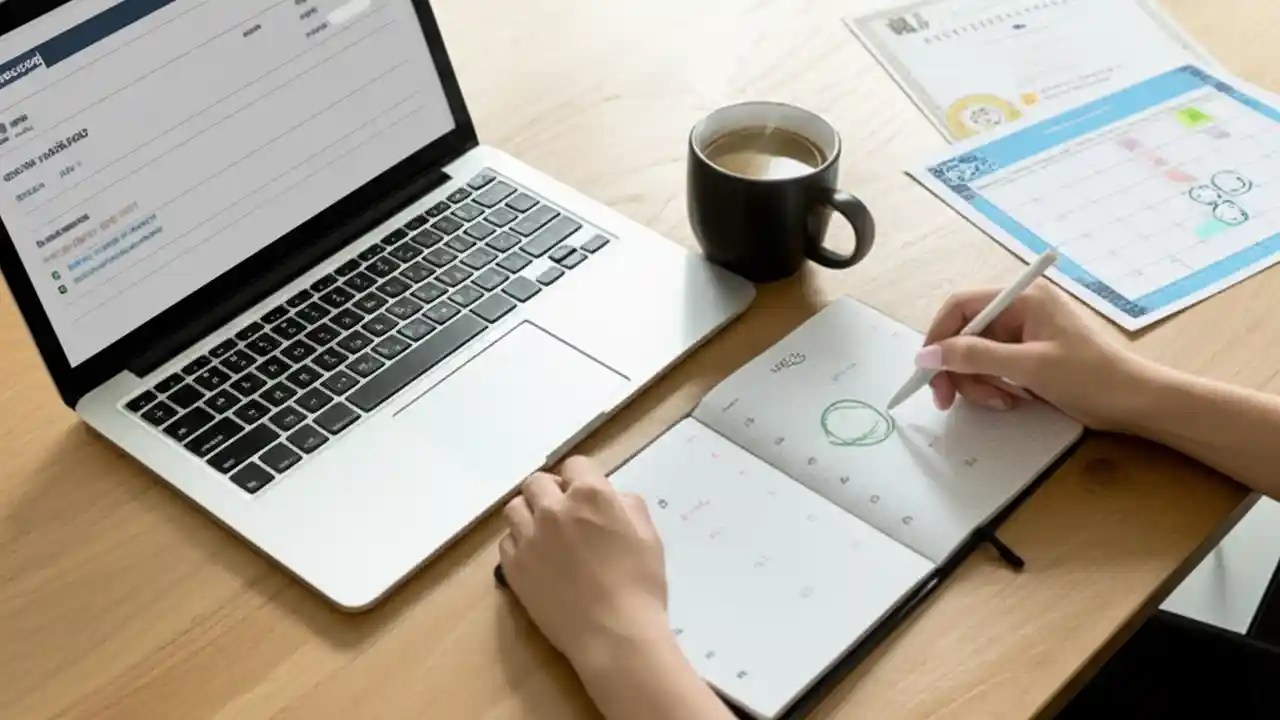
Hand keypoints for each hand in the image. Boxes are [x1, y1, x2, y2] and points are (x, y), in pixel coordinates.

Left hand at [499, 456, 670, 670]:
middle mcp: (553, 510)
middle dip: (551, 491)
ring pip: (515, 508)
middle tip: (564, 513)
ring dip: (530, 514)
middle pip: (537, 482)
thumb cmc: (639, 584)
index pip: (575, 464)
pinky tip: (536, 558)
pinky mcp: (514, 567)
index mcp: (589, 495)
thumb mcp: (648, 534)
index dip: (583, 478)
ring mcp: (529, 538)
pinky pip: (506, 541)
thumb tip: (610, 497)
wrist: (614, 634)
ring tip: (544, 533)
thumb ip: (626, 504)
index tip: (586, 495)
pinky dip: (519, 543)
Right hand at [917, 281, 1144, 429]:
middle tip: (947, 400)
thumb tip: (927, 355)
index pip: (961, 306)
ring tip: (1000, 402)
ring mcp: (1025, 332)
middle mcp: (1020, 309)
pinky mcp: (1029, 355)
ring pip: (976, 354)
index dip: (937, 336)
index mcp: (1023, 298)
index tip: (926, 369)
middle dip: (956, 367)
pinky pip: (994, 366)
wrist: (1135, 402)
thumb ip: (974, 357)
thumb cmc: (1089, 377)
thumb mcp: (1028, 367)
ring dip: (978, 382)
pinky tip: (1011, 400)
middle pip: (965, 333)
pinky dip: (993, 385)